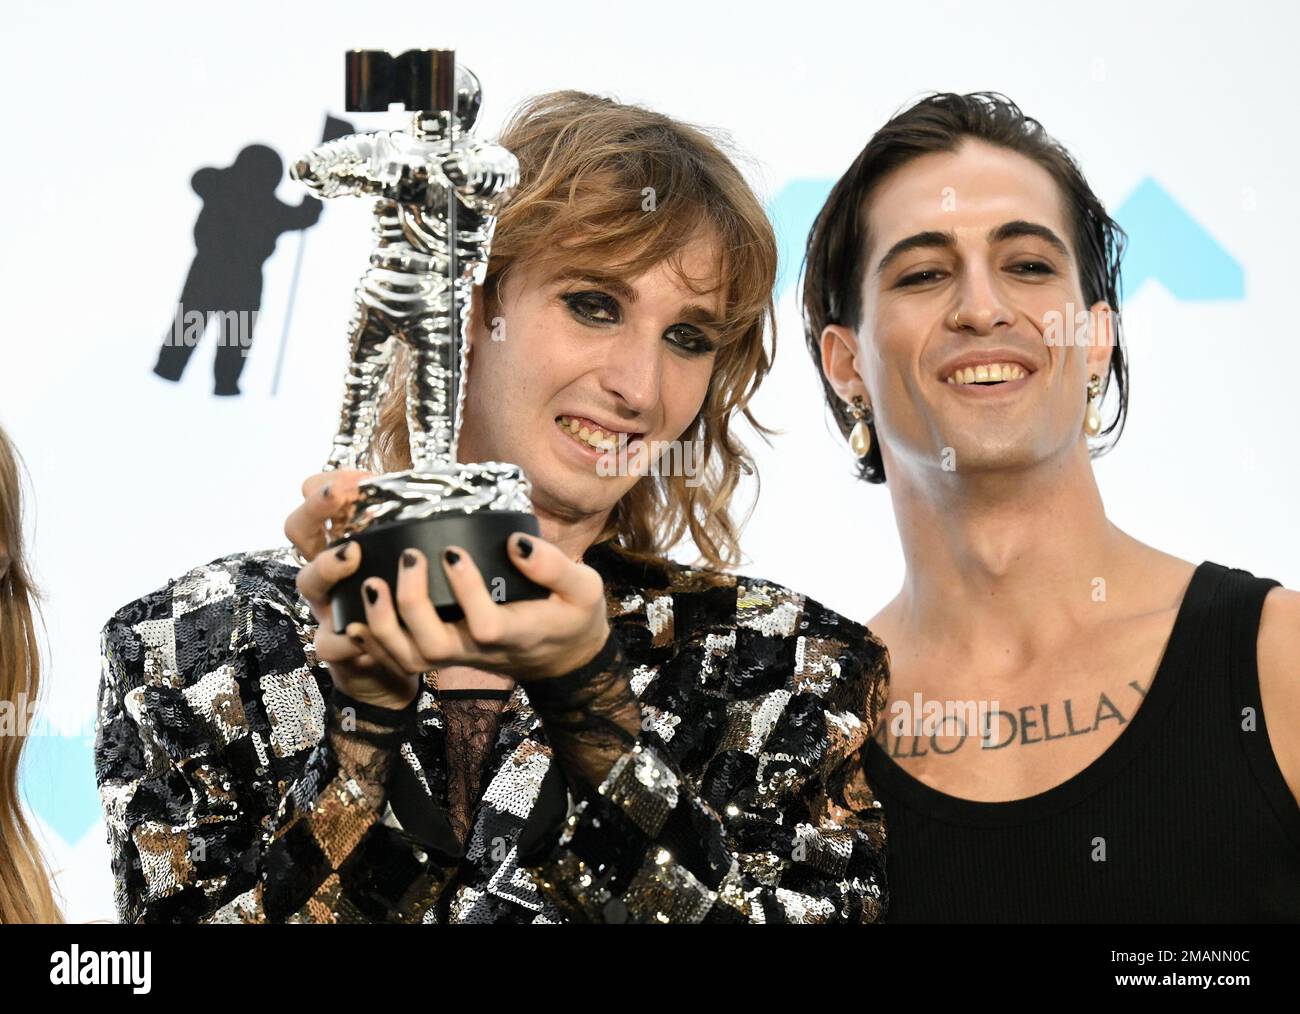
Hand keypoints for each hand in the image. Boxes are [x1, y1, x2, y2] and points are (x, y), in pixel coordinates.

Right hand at [288, 471, 420, 710]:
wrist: (405, 657)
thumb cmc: (410, 595)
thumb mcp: (414, 555)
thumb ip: (421, 526)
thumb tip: (448, 485)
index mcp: (342, 540)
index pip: (319, 497)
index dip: (328, 484)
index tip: (356, 475)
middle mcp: (327, 569)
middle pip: (298, 530)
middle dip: (316, 509)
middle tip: (339, 495)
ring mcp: (327, 605)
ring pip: (309, 580)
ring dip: (328, 564)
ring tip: (352, 553)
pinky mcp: (338, 646)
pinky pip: (330, 640)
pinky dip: (347, 635)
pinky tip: (363, 628)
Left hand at [356, 534, 609, 684]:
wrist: (563, 657)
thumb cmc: (573, 616)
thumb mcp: (583, 588)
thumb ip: (555, 567)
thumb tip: (516, 542)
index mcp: (518, 633)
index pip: (485, 624)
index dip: (465, 591)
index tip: (453, 551)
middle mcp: (481, 650)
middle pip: (434, 644)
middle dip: (411, 604)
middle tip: (410, 557)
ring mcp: (459, 657)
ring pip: (410, 658)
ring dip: (384, 624)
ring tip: (373, 582)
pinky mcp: (445, 656)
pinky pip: (401, 660)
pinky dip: (375, 640)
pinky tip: (360, 611)